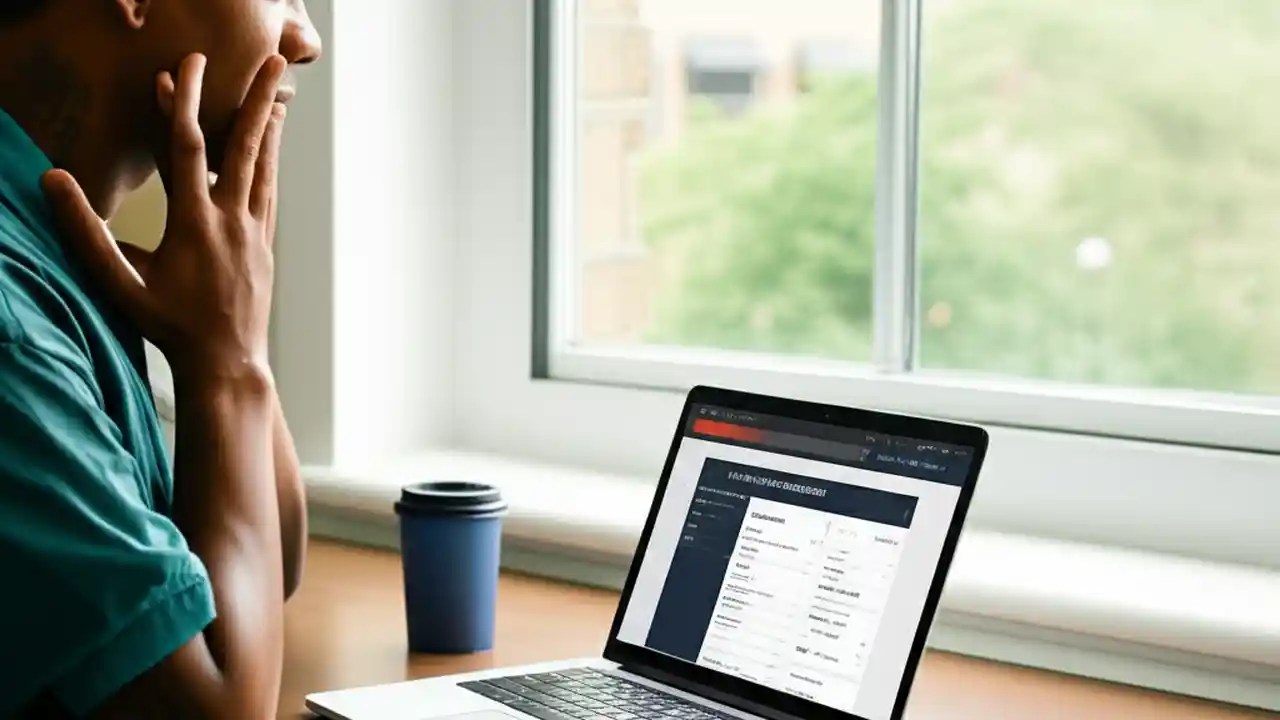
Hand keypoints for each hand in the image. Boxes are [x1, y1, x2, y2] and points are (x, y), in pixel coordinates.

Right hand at [42, 53, 287, 383]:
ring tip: (280, 97)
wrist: (227, 364)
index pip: (186, 148)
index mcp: (195, 223)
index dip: (182, 105)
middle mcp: (232, 220)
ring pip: (264, 168)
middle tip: (276, 62)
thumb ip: (86, 233)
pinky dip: (270, 166)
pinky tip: (271, 153)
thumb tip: (54, 181)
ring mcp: (255, 233)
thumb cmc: (169, 328)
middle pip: (244, 147)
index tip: (181, 69)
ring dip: (269, 129)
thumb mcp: (119, 283)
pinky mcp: (265, 247)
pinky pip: (268, 194)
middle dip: (256, 100)